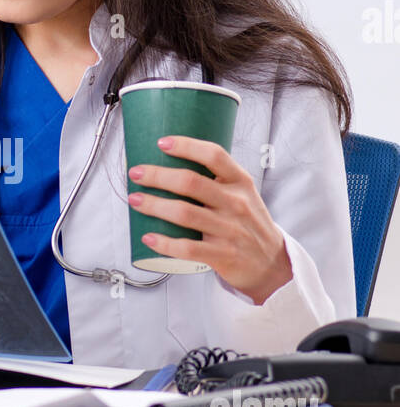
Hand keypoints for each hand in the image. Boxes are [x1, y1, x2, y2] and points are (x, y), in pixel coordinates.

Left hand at [126, 135, 292, 304]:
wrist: (272, 264)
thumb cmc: (249, 224)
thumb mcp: (243, 195)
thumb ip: (218, 180)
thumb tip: (173, 163)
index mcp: (241, 183)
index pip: (214, 156)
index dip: (186, 146)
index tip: (162, 143)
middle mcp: (236, 203)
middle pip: (191, 182)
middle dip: (157, 176)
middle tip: (136, 173)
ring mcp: (230, 230)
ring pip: (184, 213)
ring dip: (153, 205)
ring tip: (135, 200)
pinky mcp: (222, 255)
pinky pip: (188, 248)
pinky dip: (165, 243)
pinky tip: (148, 237)